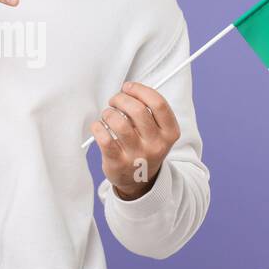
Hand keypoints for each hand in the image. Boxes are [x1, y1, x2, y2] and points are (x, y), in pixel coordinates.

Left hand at [90, 81, 180, 199]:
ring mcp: (137, 156)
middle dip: (121, 99)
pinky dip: (98, 127)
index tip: (128, 87)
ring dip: (109, 113)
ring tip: (108, 115)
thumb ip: (148, 110)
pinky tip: (99, 126)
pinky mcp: (118, 163)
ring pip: (119, 123)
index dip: (140, 90)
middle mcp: (156, 145)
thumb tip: (128, 88)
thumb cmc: (145, 145)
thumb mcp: (157, 131)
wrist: (139, 180)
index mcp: (170, 133)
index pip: (158, 103)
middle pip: (138, 110)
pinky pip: (104, 138)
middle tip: (114, 100)